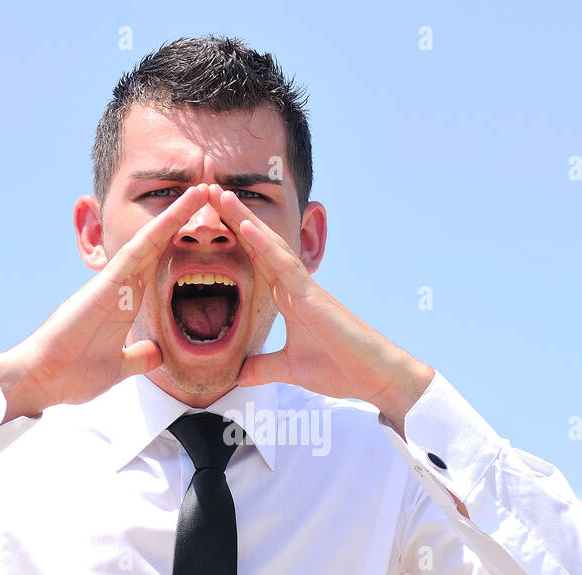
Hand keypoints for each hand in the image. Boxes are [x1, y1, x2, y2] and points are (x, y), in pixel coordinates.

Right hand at [0, 184, 211, 420]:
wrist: (43, 379)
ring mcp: (113, 283)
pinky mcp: (104, 286)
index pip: (162, 267)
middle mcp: (122, 286)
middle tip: (211, 193)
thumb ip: (138, 356)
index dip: (184, 247)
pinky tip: (176, 215)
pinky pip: (134, 254)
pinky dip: (155, 233)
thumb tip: (156, 354)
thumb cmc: (74, 373)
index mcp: (128, 303)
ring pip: (150, 240)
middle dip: (184, 220)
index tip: (212, 234)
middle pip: (159, 245)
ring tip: (202, 191)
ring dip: (175, 215)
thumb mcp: (120, 365)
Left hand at [207, 185, 433, 432]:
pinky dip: (264, 245)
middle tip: (208, 190)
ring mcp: (304, 288)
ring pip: (269, 246)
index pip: (255, 261)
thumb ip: (264, 367)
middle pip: (258, 245)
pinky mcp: (313, 297)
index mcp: (287, 299)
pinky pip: (284, 266)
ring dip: (244, 219)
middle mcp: (294, 287)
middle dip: (234, 218)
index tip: (209, 219)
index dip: (234, 239)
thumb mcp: (290, 369)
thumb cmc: (340, 369)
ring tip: (220, 194)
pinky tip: (245, 227)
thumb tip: (239, 375)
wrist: (374, 378)